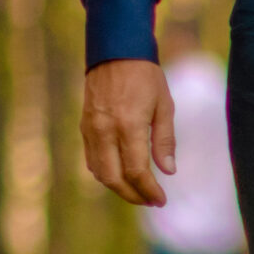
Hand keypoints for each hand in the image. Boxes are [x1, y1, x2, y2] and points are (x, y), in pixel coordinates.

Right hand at [81, 59, 175, 205]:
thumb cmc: (145, 77)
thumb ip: (164, 140)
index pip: (137, 171)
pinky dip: (105, 173)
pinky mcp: (84, 126)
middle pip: (114, 178)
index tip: (161, 199)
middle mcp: (105, 130)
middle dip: (133, 195)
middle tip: (150, 200)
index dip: (149, 190)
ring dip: (118, 188)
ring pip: (99, 172)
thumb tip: (168, 171)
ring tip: (139, 192)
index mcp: (128, 125)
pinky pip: (91, 159)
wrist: (114, 53)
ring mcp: (91, 129)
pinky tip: (121, 176)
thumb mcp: (164, 106)